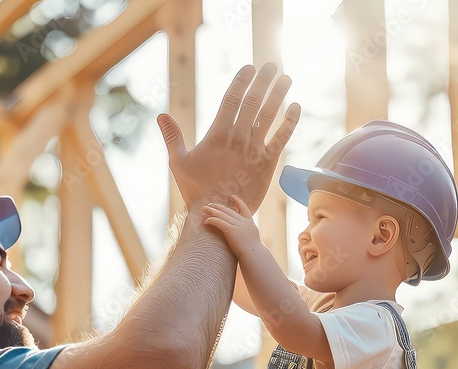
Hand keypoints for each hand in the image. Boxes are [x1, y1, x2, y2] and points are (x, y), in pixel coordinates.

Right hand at [157, 63, 300, 212]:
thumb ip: (172, 136)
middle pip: (253, 101)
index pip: (232, 99)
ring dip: (278, 94)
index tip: (249, 68)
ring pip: (269, 115)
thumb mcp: (178, 161)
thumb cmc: (195, 189)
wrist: (217, 214)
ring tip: (286, 78)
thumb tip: (160, 115)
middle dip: (262, 81)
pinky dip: (290, 122)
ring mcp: (255, 149)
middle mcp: (238, 137)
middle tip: (270, 65)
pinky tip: (297, 107)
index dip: (241, 81)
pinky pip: (282, 138)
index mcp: (217, 134)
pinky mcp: (268, 163)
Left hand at [202, 195, 261, 258]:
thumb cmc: (253, 252)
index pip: (244, 209)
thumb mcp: (252, 240)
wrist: (254, 255)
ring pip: (223, 215)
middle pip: (229, 211)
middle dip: (218, 207)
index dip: (238, 202)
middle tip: (209, 205)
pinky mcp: (232, 230)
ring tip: (204, 209)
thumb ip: (246, 235)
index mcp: (250, 223)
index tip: (233, 197)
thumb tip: (241, 237)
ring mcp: (238, 225)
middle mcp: (244, 222)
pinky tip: (206, 221)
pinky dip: (212, 220)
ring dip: (212, 211)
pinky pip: (219, 222)